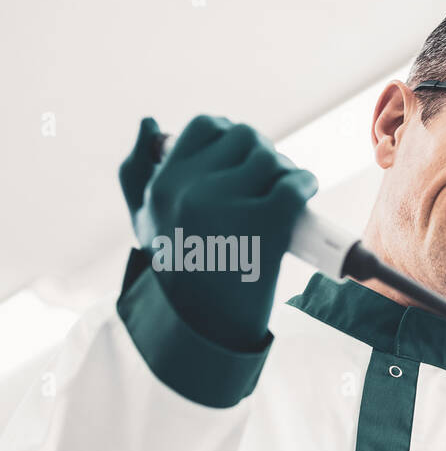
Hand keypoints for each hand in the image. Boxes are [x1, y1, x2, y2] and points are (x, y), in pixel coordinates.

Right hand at [117, 115, 317, 349]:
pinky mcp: (264, 225)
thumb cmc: (178, 273)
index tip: (244, 158)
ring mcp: (228, 207)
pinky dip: (305, 184)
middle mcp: (191, 191)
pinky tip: (304, 195)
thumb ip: (135, 172)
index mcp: (164, 184)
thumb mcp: (144, 222)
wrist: (204, 328)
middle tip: (270, 179)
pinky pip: (294, 184)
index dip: (232, 135)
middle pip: (247, 139)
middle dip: (264, 154)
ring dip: (287, 171)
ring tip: (286, 193)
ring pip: (272, 159)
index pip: (207, 126)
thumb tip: (152, 122)